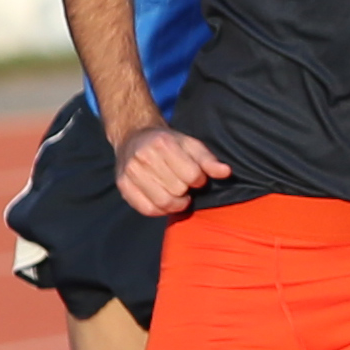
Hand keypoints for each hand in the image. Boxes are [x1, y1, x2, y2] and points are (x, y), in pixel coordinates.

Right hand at [114, 126, 229, 215]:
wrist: (134, 137)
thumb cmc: (167, 143)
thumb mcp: (190, 144)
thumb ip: (208, 160)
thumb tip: (226, 173)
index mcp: (164, 144)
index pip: (191, 174)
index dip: (199, 179)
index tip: (196, 177)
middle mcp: (144, 158)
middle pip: (177, 190)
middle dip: (186, 190)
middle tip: (184, 185)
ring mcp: (131, 173)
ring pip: (162, 202)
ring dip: (176, 203)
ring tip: (178, 195)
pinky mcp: (123, 186)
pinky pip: (146, 209)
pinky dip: (160, 211)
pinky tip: (166, 203)